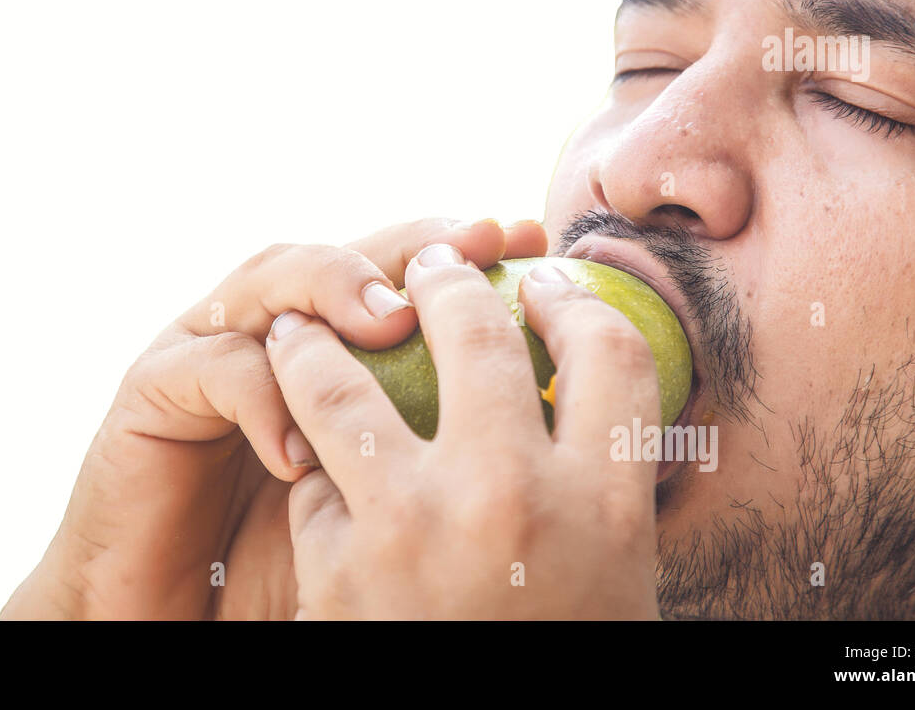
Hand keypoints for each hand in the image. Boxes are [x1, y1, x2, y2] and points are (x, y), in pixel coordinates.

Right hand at [1, 218, 547, 618]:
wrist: (173, 608)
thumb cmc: (286, 563)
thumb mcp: (384, 504)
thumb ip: (437, 446)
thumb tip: (547, 414)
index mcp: (330, 342)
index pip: (405, 270)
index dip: (467, 248)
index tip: (532, 241)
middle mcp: (272, 324)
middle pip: (347, 249)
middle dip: (418, 240)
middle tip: (478, 241)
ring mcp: (210, 342)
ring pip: (274, 274)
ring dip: (337, 287)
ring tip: (391, 321)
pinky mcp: (154, 385)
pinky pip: (216, 368)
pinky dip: (263, 396)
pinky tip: (303, 451)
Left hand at [265, 244, 662, 619]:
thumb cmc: (555, 651)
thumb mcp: (610, 574)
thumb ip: (602, 481)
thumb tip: (600, 389)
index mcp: (602, 503)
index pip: (608, 347)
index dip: (575, 298)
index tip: (544, 284)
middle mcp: (509, 497)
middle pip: (473, 333)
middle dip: (448, 279)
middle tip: (434, 263)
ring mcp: (410, 528)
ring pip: (343, 382)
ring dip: (319, 340)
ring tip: (304, 321)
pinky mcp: (335, 567)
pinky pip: (314, 479)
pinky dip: (311, 466)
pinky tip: (303, 455)